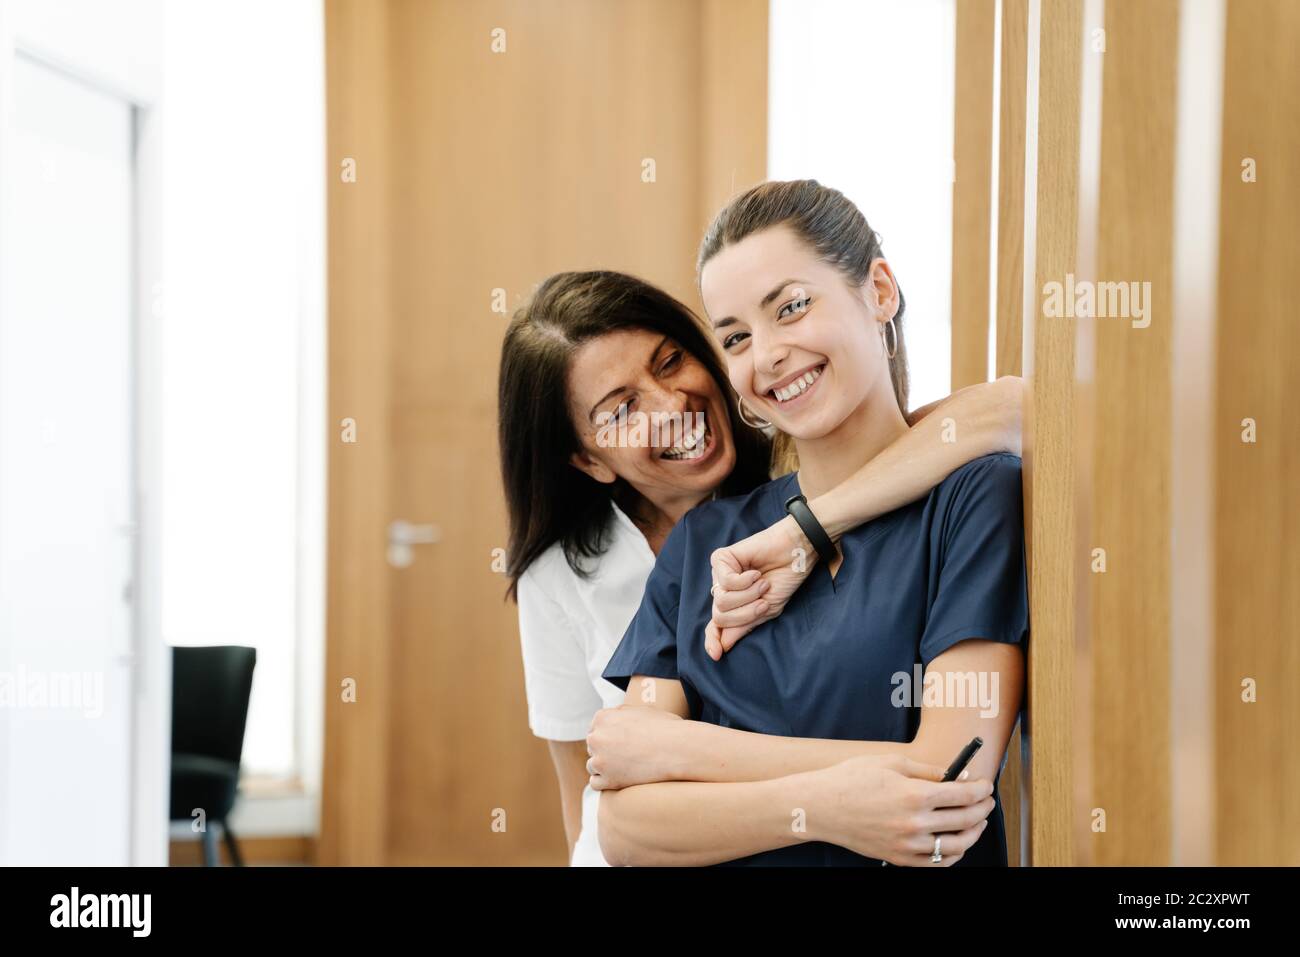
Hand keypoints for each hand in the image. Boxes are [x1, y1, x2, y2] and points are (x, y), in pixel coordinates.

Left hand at [585, 705, 683, 790]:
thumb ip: (622, 713)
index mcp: (603, 717)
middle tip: (624, 756)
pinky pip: (596, 784)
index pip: (595, 728)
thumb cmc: (666, 728)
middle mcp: (597, 738)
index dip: (608, 736)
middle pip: (593, 746)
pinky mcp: (608, 781)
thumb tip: (613, 715)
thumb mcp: (642, 710)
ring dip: (605, 767)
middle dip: (605, 751)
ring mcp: (600, 760)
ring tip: (625, 768)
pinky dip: (606, 783)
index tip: (619, 742)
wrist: (678, 750)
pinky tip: (619, 780)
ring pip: (592, 765)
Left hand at [705, 515, 817, 659]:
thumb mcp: (766, 611)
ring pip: (722, 601)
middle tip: (763, 602)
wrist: (795, 553)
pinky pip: (726, 582)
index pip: (716, 626)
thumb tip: (723, 646)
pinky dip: (745, 581)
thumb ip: (744, 626)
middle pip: (720, 616)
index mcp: (733, 604)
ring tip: (763, 583)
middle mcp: (722, 590)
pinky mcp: (720, 558)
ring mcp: (719, 574)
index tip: (718, 655)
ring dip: (748, 596)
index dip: (713, 640)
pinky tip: (755, 573)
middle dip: (745, 613)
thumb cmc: (783, 580)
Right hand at [803, 754, 995, 865]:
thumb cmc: (852, 779)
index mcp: (915, 795)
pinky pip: (936, 864)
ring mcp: (907, 845)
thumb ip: (927, 770)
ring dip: (973, 833)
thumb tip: (955, 776)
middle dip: (982, 808)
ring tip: (976, 823)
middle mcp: (914, 823)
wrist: (821, 807)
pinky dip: (953, 855)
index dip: (981, 789)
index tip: (986, 785)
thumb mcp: (891, 763)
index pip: (963, 795)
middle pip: (965, 819)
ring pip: (956, 845)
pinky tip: (956, 844)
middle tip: (986, 800)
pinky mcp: (899, 859)